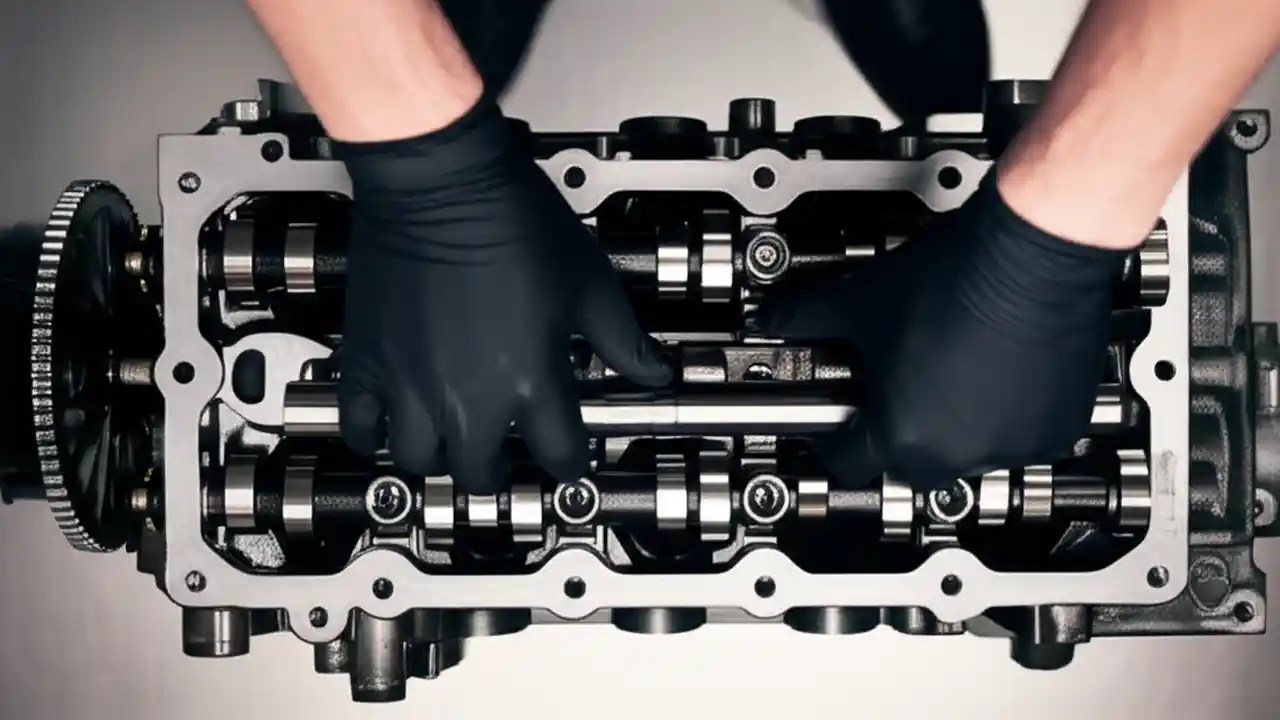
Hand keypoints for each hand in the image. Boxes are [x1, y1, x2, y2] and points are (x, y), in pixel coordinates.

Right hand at [334, 101, 670, 493]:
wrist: (440, 183)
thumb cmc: (509, 222)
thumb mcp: (589, 284)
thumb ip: (623, 339)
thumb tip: (655, 370)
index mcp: (530, 382)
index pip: (560, 457)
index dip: (571, 462)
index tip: (569, 455)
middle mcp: (469, 397)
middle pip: (482, 473)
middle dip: (499, 468)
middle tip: (505, 451)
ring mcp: (413, 385)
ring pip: (421, 462)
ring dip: (440, 458)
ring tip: (451, 441)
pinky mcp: (368, 363)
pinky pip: (359, 427)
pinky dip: (372, 437)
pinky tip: (386, 429)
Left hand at [756, 177, 1125, 489]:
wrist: (1033, 251)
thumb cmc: (957, 277)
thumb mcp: (859, 299)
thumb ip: (805, 318)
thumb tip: (772, 319)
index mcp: (904, 435)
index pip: (848, 463)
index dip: (834, 438)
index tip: (836, 425)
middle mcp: (961, 452)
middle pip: (908, 463)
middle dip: (894, 431)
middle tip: (892, 390)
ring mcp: (1013, 445)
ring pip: (967, 452)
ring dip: (952, 424)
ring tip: (947, 372)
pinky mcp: (1055, 430)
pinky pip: (1018, 437)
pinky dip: (1003, 414)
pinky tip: (993, 373)